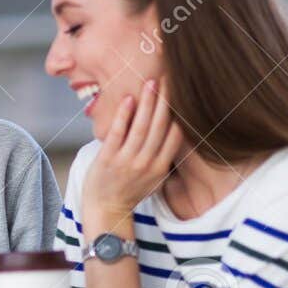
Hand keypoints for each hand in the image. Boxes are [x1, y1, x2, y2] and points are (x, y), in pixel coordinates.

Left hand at [81, 78, 183, 229]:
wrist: (106, 209)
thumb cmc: (130, 190)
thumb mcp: (155, 178)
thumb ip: (164, 156)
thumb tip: (176, 131)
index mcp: (161, 167)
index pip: (175, 134)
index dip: (179, 111)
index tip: (181, 91)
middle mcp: (147, 163)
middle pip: (160, 126)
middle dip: (165, 100)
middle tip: (169, 77)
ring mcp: (127, 161)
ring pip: (141, 127)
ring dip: (147, 102)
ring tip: (151, 81)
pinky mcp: (108, 159)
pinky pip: (118, 133)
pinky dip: (124, 115)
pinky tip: (128, 99)